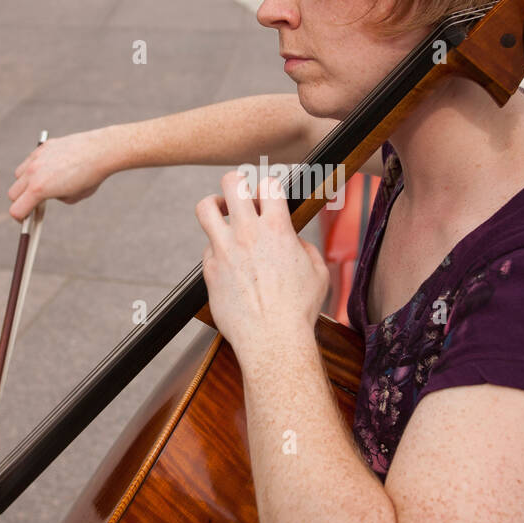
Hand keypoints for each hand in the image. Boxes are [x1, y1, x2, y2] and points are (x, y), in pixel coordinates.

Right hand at [8, 130, 114, 220]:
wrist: (100, 152)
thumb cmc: (90, 178)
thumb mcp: (73, 198)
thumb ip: (55, 198)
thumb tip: (48, 194)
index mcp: (39, 189)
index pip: (16, 210)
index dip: (21, 219)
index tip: (27, 220)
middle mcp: (33, 173)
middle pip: (13, 194)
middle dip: (21, 202)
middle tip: (33, 205)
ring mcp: (36, 158)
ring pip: (18, 175)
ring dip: (24, 183)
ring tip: (41, 185)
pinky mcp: (43, 147)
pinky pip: (29, 161)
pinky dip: (33, 168)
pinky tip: (48, 170)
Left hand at [195, 171, 328, 365]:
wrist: (273, 340)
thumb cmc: (299, 310)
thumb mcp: (317, 272)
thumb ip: (304, 247)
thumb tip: (292, 240)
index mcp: (277, 229)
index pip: (269, 183)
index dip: (270, 185)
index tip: (270, 196)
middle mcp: (247, 233)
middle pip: (232, 182)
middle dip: (237, 182)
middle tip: (241, 194)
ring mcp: (224, 250)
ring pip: (206, 207)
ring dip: (215, 204)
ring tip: (222, 213)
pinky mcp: (209, 269)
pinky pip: (207, 247)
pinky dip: (217, 248)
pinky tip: (229, 260)